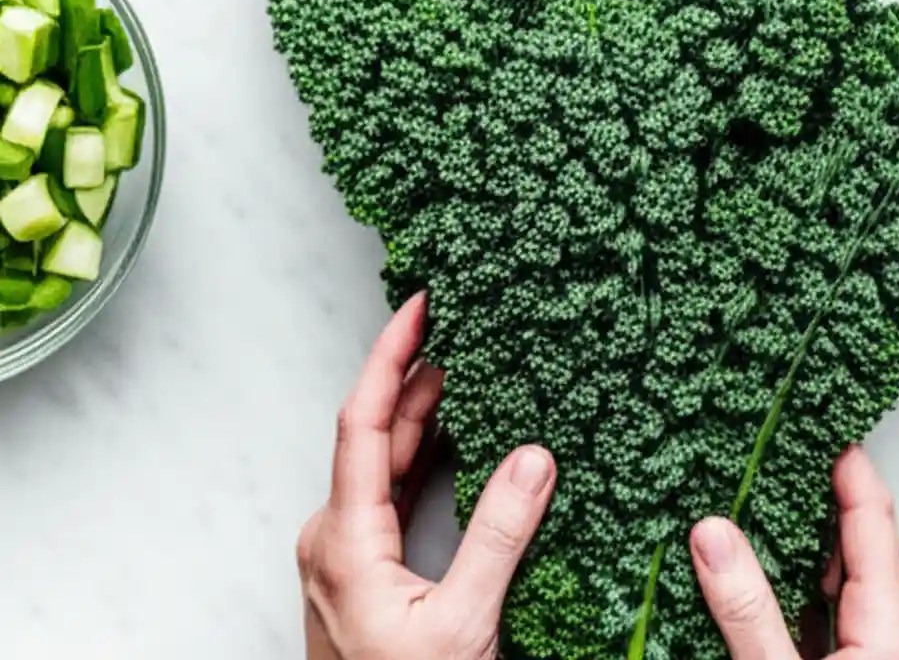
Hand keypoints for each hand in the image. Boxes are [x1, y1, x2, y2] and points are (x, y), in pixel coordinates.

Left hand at [296, 293, 556, 659]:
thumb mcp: (465, 622)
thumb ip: (499, 536)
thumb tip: (533, 458)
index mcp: (345, 538)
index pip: (362, 423)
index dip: (389, 357)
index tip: (417, 309)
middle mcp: (334, 536)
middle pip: (373, 435)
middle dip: (412, 375)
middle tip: (451, 324)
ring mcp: (344, 552)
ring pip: (381, 464)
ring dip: (418, 415)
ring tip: (459, 367)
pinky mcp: (361, 567)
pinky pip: (388, 493)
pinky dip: (420, 457)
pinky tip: (451, 439)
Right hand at [691, 446, 898, 659]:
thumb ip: (749, 612)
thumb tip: (713, 534)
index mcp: (891, 624)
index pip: (873, 518)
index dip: (848, 465)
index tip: (817, 422)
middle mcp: (888, 630)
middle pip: (853, 541)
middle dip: (809, 494)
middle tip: (768, 450)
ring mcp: (866, 649)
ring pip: (829, 577)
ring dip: (790, 541)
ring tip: (745, 497)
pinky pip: (815, 610)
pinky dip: (782, 584)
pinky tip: (745, 570)